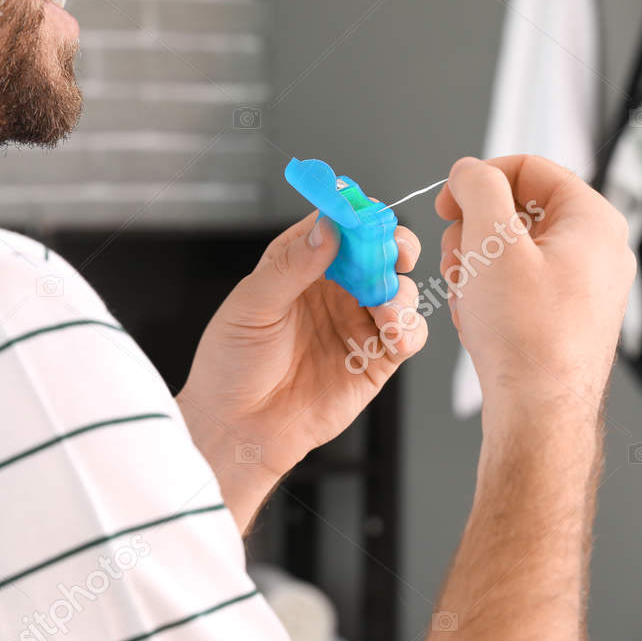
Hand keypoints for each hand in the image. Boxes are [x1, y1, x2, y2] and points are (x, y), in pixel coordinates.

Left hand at [178, 213, 426, 530]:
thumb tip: (327, 228)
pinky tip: (394, 331)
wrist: (238, 428)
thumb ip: (292, 265)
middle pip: (379, 253)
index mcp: (301, 266)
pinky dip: (410, 328)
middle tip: (393, 252)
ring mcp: (358, 323)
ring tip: (385, 305)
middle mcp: (335, 290)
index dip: (355, 214)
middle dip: (393, 246)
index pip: (338, 225)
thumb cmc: (231, 366)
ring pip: (401, 290)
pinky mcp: (376, 360)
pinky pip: (408, 335)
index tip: (366, 212)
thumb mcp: (252, 306)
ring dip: (402, 290)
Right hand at [434, 155, 635, 430]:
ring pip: (515, 251)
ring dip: (478, 267)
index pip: (529, 168)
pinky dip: (492, 296)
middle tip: (457, 259)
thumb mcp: (490, 242)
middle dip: (475, 232)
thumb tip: (469, 171)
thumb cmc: (527, 341)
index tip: (449, 201)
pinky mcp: (568, 317)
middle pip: (520, 210)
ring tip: (469, 297)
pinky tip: (481, 320)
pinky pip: (522, 287)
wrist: (539, 415)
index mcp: (593, 220)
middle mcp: (599, 251)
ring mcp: (586, 287)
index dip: (478, 179)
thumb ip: (477, 186)